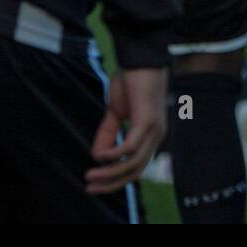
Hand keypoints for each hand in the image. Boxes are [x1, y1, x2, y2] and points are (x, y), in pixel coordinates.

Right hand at [85, 66, 167, 195]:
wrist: (141, 57)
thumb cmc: (131, 80)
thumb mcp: (116, 111)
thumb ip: (109, 133)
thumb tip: (97, 157)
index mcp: (151, 136)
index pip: (136, 168)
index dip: (115, 179)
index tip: (95, 184)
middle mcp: (156, 136)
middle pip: (135, 172)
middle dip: (111, 184)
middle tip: (89, 188)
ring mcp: (154, 130)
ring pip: (133, 164)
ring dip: (110, 174)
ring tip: (90, 177)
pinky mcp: (147, 121)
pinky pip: (130, 148)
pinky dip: (114, 155)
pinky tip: (100, 156)